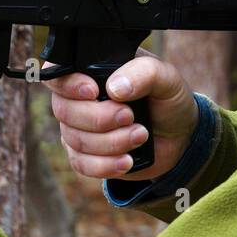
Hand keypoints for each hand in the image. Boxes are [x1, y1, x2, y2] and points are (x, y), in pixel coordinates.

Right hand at [44, 48, 198, 181]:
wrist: (179, 137)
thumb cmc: (167, 99)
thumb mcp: (166, 78)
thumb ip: (144, 73)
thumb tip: (114, 89)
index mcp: (91, 71)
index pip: (57, 74)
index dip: (68, 85)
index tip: (93, 92)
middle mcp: (77, 99)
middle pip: (64, 110)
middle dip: (99, 118)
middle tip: (130, 116)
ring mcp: (79, 128)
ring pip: (74, 139)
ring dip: (110, 142)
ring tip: (141, 135)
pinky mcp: (85, 156)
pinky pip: (81, 164)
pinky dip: (105, 165)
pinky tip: (127, 161)